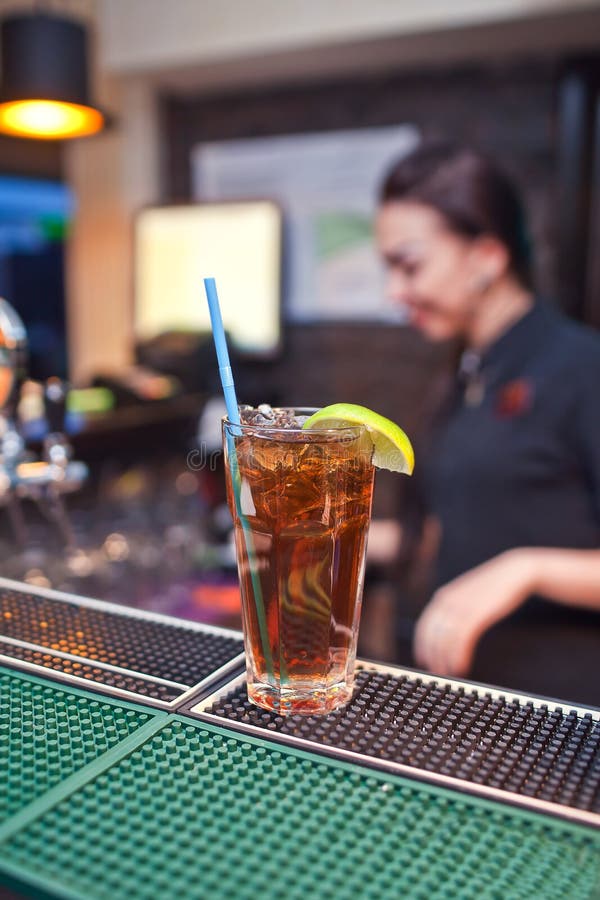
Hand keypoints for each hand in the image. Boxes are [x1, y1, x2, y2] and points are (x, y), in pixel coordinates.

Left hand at [413, 549, 534, 676]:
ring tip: (450, 672)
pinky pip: (462, 639)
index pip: (424, 626)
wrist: (515, 572)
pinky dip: (459, 655)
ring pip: (445, 639)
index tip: (423, 661)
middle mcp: (448, 601)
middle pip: (432, 635)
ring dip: (445, 659)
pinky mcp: (478, 613)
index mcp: (444, 596)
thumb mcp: (468, 595)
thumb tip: (447, 630)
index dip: (422, 646)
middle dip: (433, 656)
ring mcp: (462, 606)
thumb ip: (455, 609)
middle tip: (437, 672)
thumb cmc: (493, 587)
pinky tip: (462, 665)